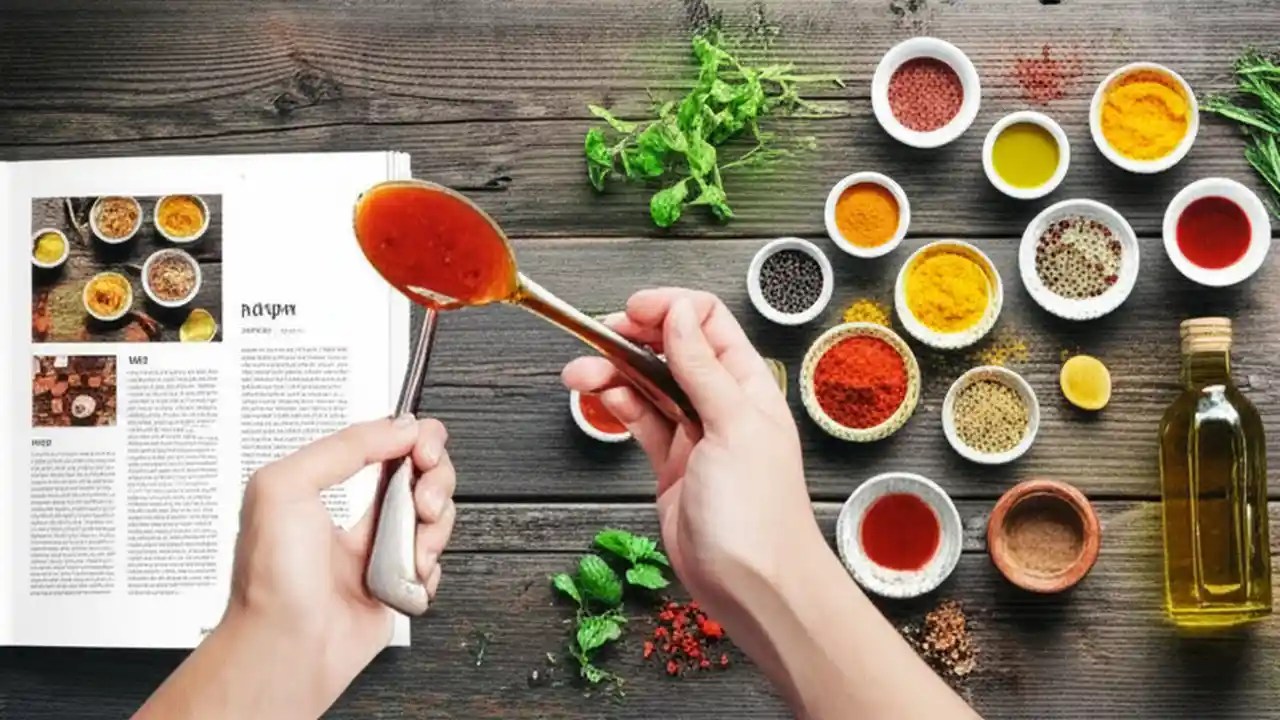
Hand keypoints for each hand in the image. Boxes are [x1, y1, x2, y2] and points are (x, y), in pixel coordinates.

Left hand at [226, 414, 456, 705]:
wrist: (286, 648)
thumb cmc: (271, 580)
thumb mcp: (286, 486)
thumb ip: (343, 447)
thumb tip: (398, 428)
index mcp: (325, 483)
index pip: (385, 442)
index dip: (414, 439)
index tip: (422, 449)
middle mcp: (356, 513)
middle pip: (423, 474)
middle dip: (436, 481)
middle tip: (425, 500)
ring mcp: (380, 549)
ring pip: (435, 517)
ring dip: (434, 529)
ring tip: (415, 550)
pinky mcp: (397, 583)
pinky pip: (435, 563)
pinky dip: (429, 568)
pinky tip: (408, 576)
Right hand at [562, 289, 824, 619]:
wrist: (754, 587)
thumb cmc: (758, 515)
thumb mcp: (734, 427)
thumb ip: (703, 368)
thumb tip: (679, 314)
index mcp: (749, 385)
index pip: (707, 323)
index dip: (670, 309)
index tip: (632, 310)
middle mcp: (723, 405)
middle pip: (672, 350)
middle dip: (632, 337)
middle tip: (596, 337)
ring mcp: (695, 436)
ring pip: (648, 385)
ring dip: (613, 372)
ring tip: (578, 373)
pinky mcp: (671, 465)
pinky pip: (640, 421)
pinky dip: (616, 404)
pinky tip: (597, 395)